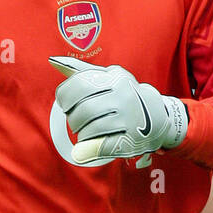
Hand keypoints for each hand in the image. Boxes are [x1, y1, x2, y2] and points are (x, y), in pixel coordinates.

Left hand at [50, 55, 187, 163]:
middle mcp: (123, 96)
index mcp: (115, 78)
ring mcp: (129, 119)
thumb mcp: (108, 78)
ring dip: (81, 134)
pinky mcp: (131, 140)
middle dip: (73, 119)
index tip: (65, 104)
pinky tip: (81, 151)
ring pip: (91, 130)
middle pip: (83, 111)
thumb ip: (81, 71)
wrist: (159, 116)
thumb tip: (53, 61)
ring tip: (85, 133)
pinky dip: (88, 150)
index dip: (65, 97)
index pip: (79, 85)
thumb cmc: (124, 95)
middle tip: (76, 122)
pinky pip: (103, 146)